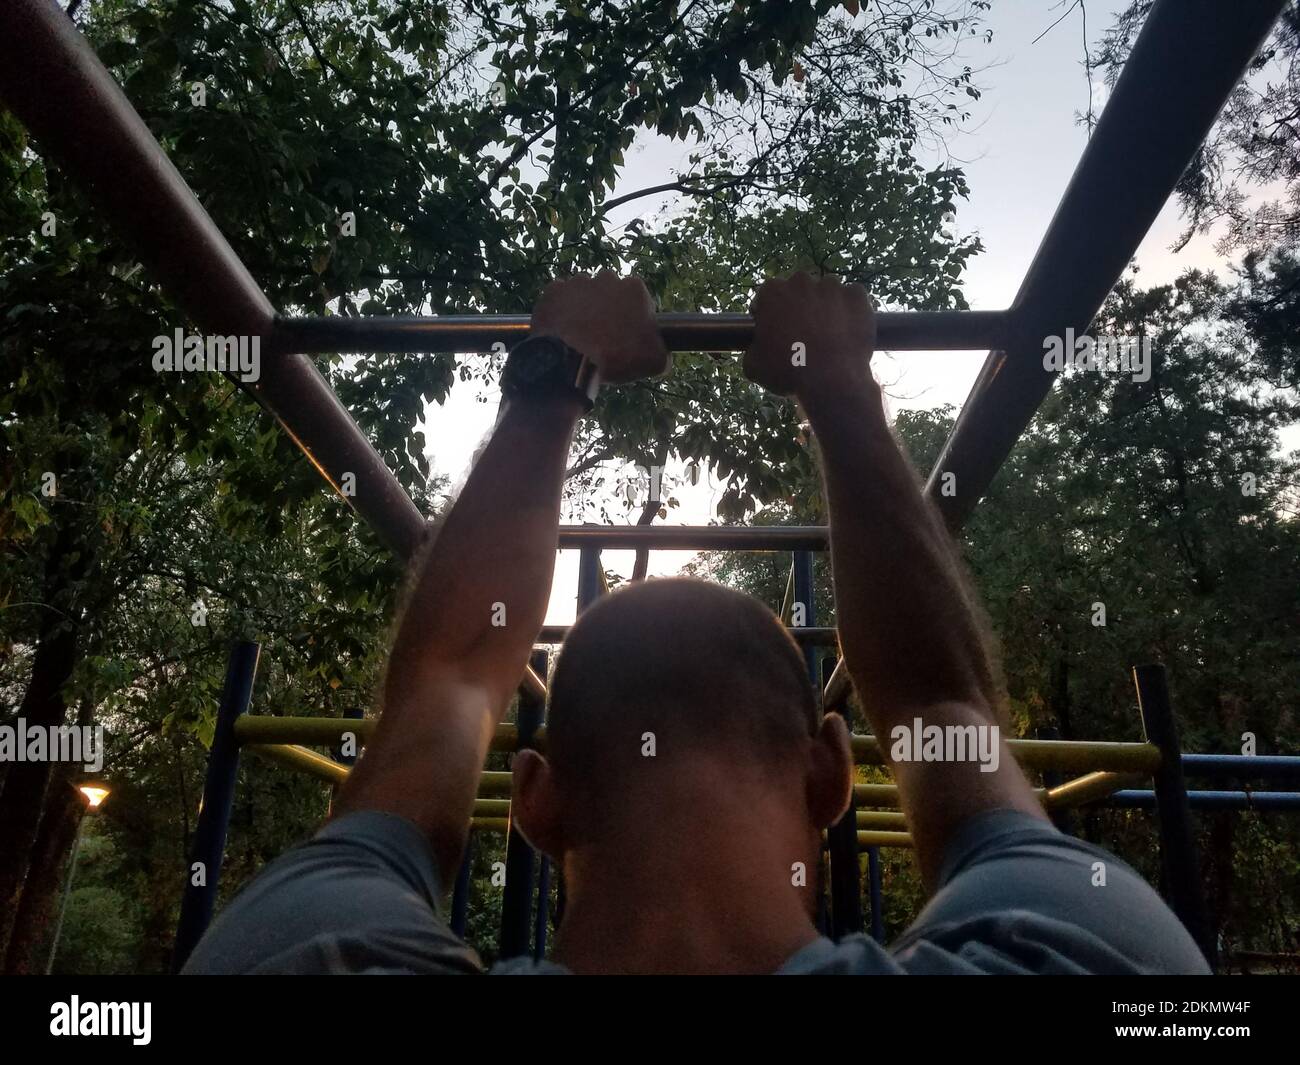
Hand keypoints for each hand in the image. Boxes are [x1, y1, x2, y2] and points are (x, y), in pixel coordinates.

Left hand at [529, 270, 669, 384]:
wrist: (571, 359)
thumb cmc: (617, 357)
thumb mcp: (654, 361)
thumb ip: (663, 353)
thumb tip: (665, 356)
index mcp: (634, 289)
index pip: (638, 301)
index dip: (634, 320)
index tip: (627, 338)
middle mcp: (607, 278)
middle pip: (610, 294)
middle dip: (608, 310)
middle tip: (603, 336)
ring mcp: (578, 282)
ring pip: (584, 294)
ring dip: (584, 309)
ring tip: (580, 336)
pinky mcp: (554, 290)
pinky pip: (559, 299)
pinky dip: (560, 312)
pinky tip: (562, 330)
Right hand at [744, 273, 875, 399]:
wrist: (831, 379)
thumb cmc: (789, 371)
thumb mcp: (753, 366)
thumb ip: (751, 349)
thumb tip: (755, 349)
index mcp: (772, 292)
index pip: (767, 297)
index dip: (770, 314)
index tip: (775, 331)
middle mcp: (801, 281)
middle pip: (798, 289)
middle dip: (799, 306)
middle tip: (802, 333)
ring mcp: (831, 286)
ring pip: (826, 291)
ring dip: (826, 306)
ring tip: (828, 333)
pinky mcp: (856, 295)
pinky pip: (852, 297)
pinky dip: (850, 309)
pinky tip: (847, 329)